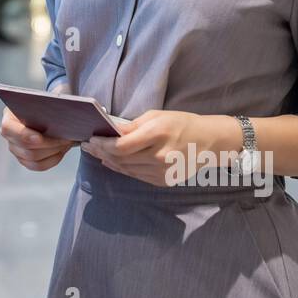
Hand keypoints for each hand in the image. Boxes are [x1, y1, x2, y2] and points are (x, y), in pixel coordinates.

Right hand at [0, 106, 75, 171]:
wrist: (41, 111)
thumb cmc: (40, 104)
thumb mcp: (38, 101)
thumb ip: (43, 107)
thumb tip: (59, 117)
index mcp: (8, 118)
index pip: (8, 129)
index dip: (24, 135)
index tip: (40, 138)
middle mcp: (9, 136)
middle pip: (26, 149)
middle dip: (50, 145)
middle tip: (66, 138)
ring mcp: (16, 150)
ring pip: (34, 159)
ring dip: (54, 152)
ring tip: (67, 142)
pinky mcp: (25, 159)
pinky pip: (39, 165)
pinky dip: (53, 159)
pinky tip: (62, 149)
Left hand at [80, 110, 233, 185]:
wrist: (209, 142)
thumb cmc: (181, 123)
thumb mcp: (156, 116)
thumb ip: (132, 126)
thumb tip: (110, 132)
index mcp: (158, 135)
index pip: (122, 146)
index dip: (103, 145)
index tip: (91, 140)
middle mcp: (160, 156)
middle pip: (121, 158)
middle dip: (101, 152)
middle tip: (88, 146)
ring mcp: (162, 172)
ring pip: (126, 169)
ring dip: (109, 161)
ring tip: (96, 153)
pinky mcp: (163, 181)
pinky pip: (136, 176)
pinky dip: (122, 169)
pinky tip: (112, 162)